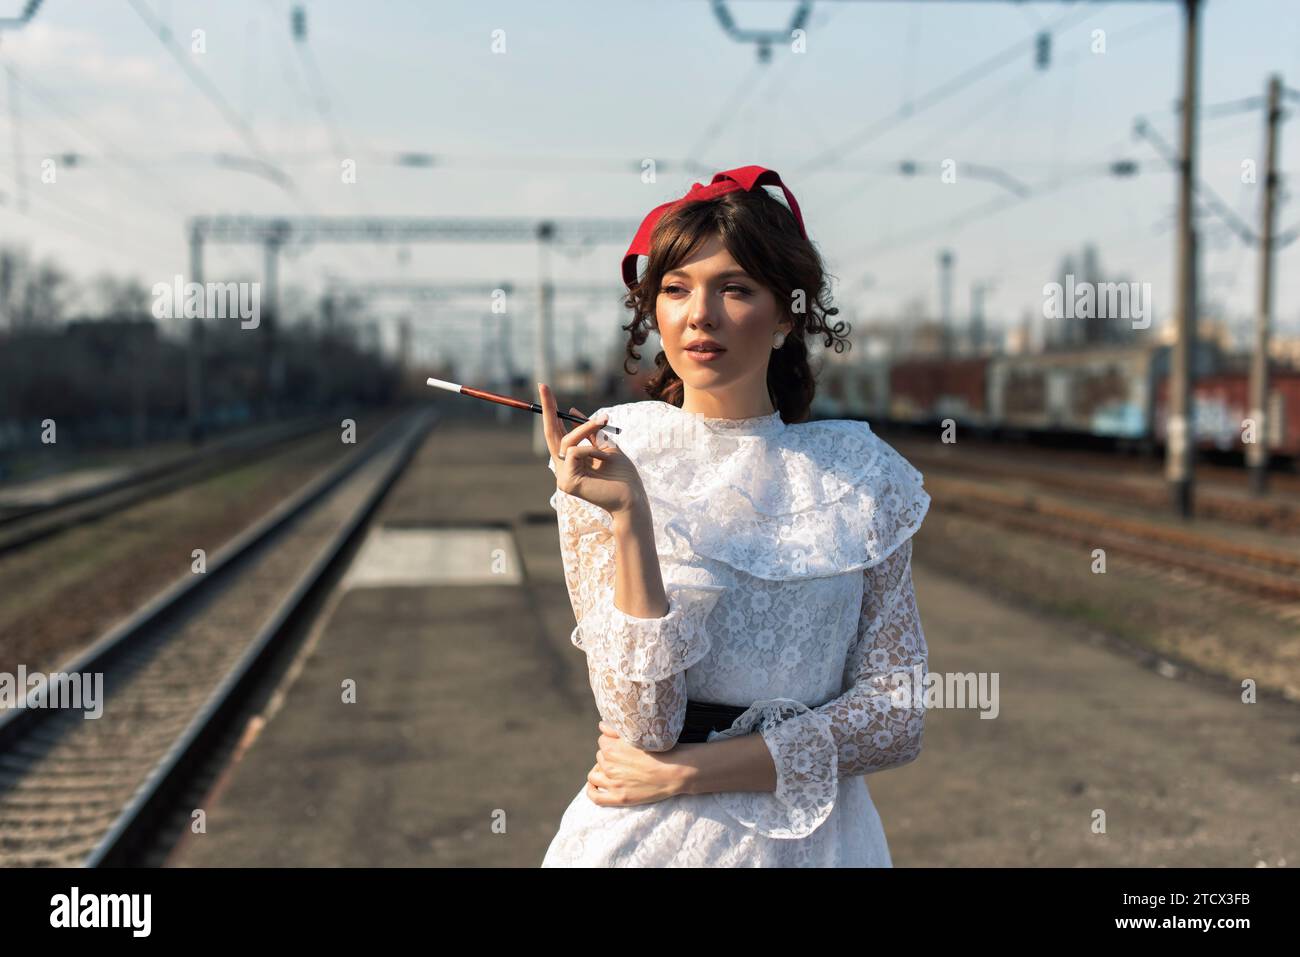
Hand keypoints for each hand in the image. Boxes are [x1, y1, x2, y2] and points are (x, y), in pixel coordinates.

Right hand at [538, 383, 646, 516]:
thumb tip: (571, 411)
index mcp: (571, 459)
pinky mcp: (567, 482)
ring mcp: (563, 476)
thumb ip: (590, 432)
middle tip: (542, 385)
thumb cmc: (622, 475)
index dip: (551, 412)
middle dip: (547, 408)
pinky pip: (574, 453)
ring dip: (586, 429)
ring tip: (604, 424)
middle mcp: (563, 467)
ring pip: (567, 441)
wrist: (632, 497)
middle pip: (550, 434)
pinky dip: (591, 450)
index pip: (557, 432)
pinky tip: (603, 458)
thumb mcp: (606, 445)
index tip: (545, 389)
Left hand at [586, 721, 689, 806]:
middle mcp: (609, 765)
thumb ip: (616, 730)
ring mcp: (614, 783)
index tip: (621, 744)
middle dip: (608, 755)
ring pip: (594, 775)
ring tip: (611, 770)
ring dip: (599, 770)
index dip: (612, 741)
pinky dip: (591, 791)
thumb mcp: (639, 735)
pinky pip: (596, 797)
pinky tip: (595, 786)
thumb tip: (601, 725)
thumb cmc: (661, 750)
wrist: (676, 771)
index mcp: (612, 748)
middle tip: (623, 757)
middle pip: (600, 757)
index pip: (602, 741)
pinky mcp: (619, 798)